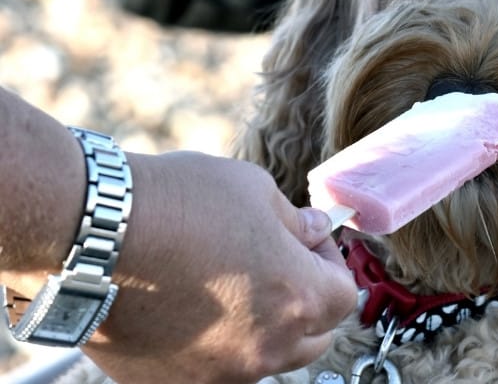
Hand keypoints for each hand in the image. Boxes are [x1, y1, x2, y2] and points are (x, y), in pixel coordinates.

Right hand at [83, 151, 356, 382]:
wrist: (95, 234)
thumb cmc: (181, 203)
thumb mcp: (256, 190)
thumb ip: (296, 221)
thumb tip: (314, 231)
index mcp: (297, 299)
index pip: (344, 295)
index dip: (331, 262)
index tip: (307, 241)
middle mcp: (265, 349)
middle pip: (313, 337)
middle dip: (305, 300)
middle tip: (277, 263)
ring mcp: (218, 374)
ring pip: (264, 357)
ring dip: (262, 326)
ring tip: (227, 284)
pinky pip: (214, 370)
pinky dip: (214, 344)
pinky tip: (190, 306)